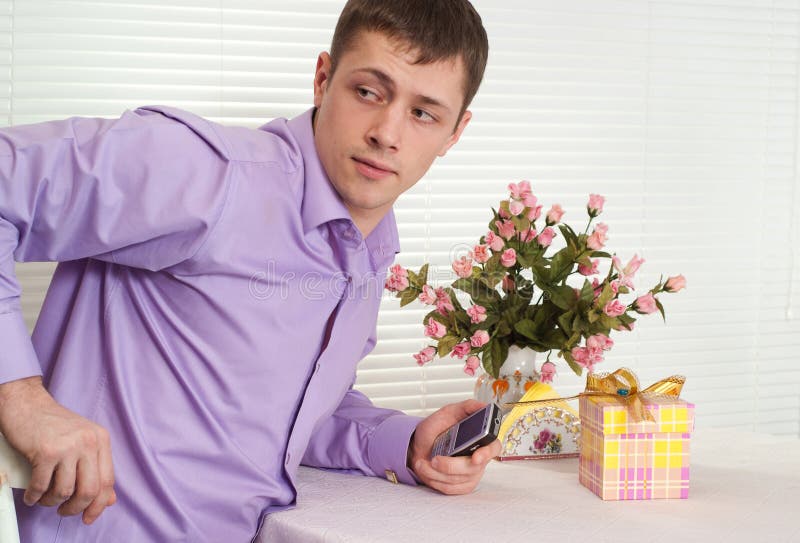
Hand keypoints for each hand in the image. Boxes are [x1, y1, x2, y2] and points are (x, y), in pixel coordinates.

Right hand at [0, 376, 115, 524]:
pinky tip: (32, 496)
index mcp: (101, 440)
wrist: (27, 404)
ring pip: (64, 491)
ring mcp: (67, 446)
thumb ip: (96, 468)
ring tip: (45, 498)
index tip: (89, 517)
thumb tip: (109, 500)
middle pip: (89, 490)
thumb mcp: (82, 442)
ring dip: (52, 502)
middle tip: (64, 511)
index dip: (99, 505)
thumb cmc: (52, 425)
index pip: (107, 481)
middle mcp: (88, 442)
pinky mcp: (45, 451)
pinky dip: (35, 497)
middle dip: (75, 508)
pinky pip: (41, 486)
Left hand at [408, 399, 500, 494]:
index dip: (487, 454)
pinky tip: (427, 470)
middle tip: (434, 459)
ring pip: (458, 480)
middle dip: (450, 466)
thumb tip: (484, 406)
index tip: (476, 457)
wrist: (420, 445)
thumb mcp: (449, 412)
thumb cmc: (436, 429)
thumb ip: (468, 407)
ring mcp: (471, 474)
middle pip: (472, 469)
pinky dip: (434, 480)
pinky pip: (450, 489)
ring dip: (435, 472)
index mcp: (481, 440)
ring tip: (422, 462)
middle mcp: (480, 458)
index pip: (493, 448)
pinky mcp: (461, 486)